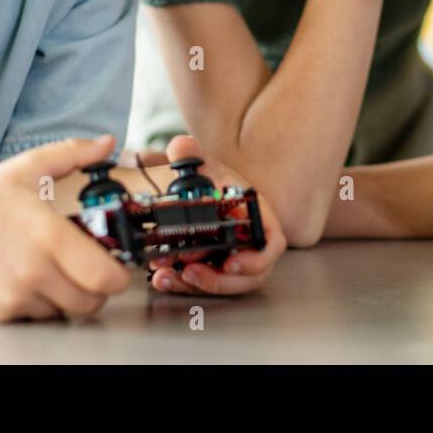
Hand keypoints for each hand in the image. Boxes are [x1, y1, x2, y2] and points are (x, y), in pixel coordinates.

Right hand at [0, 135, 132, 321]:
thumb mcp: (27, 167)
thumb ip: (73, 154)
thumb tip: (108, 142)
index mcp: (47, 237)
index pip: (103, 277)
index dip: (118, 276)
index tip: (117, 266)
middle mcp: (31, 273)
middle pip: (89, 302)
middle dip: (97, 290)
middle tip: (90, 271)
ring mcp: (11, 298)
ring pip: (62, 311)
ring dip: (66, 296)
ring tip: (53, 270)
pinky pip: (33, 317)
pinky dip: (38, 304)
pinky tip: (26, 279)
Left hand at [147, 135, 286, 295]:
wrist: (188, 194)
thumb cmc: (208, 180)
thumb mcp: (201, 166)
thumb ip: (190, 155)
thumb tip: (183, 147)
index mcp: (257, 217)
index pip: (271, 244)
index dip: (256, 258)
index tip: (231, 262)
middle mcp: (249, 242)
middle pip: (248, 274)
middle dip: (220, 280)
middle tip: (192, 273)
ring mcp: (230, 259)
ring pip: (224, 285)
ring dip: (198, 285)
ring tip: (170, 276)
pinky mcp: (210, 270)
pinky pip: (202, 285)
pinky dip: (181, 284)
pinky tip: (161, 277)